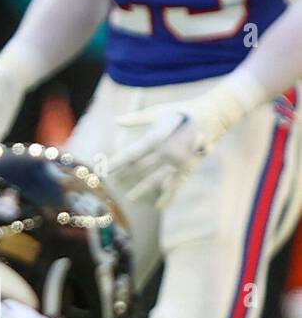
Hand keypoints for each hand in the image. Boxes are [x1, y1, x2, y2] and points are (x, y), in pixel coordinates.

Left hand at [107, 88, 248, 208]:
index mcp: (156, 138)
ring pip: (156, 179)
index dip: (116, 163)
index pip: (131, 154)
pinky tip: (160, 206)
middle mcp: (166, 153)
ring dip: (142, 188)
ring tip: (129, 198)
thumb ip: (136, 118)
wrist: (215, 114)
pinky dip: (168, 196)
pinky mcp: (189, 166)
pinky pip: (176, 184)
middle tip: (111, 183)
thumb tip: (116, 120)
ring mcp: (178, 162)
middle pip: (140, 168)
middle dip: (125, 176)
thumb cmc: (183, 111)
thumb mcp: (158, 111)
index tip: (103, 170)